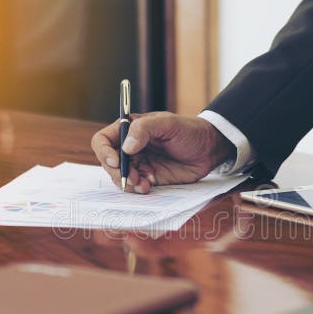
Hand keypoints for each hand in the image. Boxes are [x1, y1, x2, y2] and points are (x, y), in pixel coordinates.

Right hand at [90, 112, 234, 192]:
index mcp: (129, 129)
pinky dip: (137, 189)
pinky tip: (148, 186)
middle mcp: (130, 147)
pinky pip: (134, 186)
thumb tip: (126, 147)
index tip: (115, 161)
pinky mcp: (148, 177)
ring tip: (144, 185)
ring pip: (120, 177)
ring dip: (127, 183)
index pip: (103, 140)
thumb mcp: (168, 124)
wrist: (209, 149)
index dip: (104, 151)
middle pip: (108, 162)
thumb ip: (145, 130)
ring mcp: (138, 163)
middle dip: (117, 172)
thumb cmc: (189, 130)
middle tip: (132, 178)